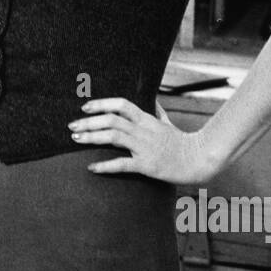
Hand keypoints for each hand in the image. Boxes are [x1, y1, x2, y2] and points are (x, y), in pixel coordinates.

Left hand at [68, 97, 217, 184]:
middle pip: (112, 120)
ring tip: (76, 139)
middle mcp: (143, 130)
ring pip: (113, 137)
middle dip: (89, 122)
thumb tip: (153, 102)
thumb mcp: (169, 124)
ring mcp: (145, 147)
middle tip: (72, 126)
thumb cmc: (183, 143)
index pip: (121, 105)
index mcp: (147, 120)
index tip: (85, 107)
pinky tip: (92, 168)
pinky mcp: (147, 165)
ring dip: (92, 137)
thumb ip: (158, 113)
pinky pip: (122, 164)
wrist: (199, 160)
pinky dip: (105, 166)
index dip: (102, 104)